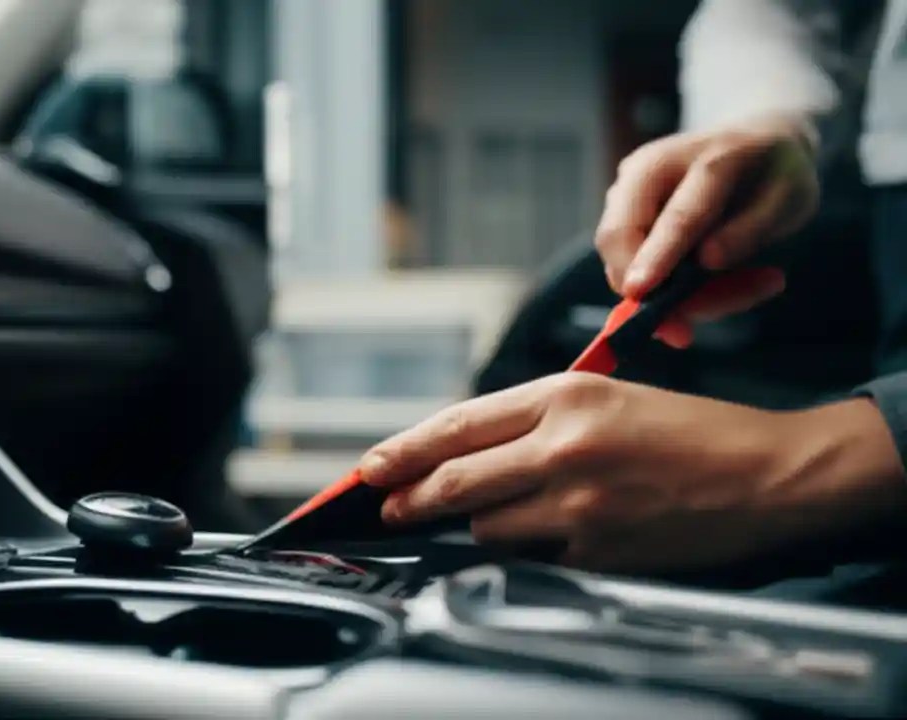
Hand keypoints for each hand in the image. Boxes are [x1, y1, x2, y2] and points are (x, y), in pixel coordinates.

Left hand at [359, 374, 906, 572]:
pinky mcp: (597, 551)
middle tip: (389, 509)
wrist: (769, 476)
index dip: (405, 449)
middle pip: (455, 481)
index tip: (371, 466)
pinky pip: (530, 558)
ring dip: (476, 527)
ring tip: (496, 518)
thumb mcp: (610, 398)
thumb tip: (468, 453)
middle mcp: (564, 446)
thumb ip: (536, 422)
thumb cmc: (694, 433)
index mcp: (566, 395)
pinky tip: (544, 539)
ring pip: (486, 526)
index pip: (458, 424)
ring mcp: (578, 503)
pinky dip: (523, 552)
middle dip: (411, 499)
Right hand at [596, 115, 818, 346]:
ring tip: (736, 293)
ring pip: (619, 257)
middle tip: (680, 333)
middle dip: (639, 287)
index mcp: (707, 158)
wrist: (756, 143)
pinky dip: (664, 288)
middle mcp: (651, 167)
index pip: (676, 216)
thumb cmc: (778, 175)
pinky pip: (629, 262)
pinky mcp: (622, 210)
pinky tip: (717, 286)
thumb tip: (708, 262)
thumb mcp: (790, 199)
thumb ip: (751, 231)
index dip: (657, 258)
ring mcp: (629, 187)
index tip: (640, 294)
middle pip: (618, 234)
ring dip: (662, 294)